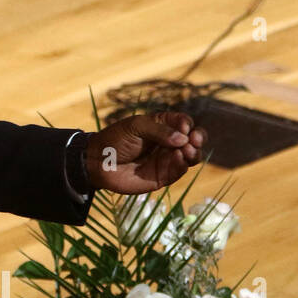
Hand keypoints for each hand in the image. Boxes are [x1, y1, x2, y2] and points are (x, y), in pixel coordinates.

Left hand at [85, 111, 206, 194]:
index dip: (187, 123)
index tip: (184, 126)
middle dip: (199, 137)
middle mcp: (167, 142)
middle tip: (194, 139)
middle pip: (193, 139)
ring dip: (194, 152)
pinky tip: (179, 157)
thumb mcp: (135, 127)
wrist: (98, 162)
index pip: (183, 122)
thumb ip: (159, 130)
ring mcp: (167, 159)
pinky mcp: (164, 176)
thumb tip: (183, 138)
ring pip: (191, 156)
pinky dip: (183, 164)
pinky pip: (180, 170)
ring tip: (187, 149)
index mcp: (161, 126)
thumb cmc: (114, 140)